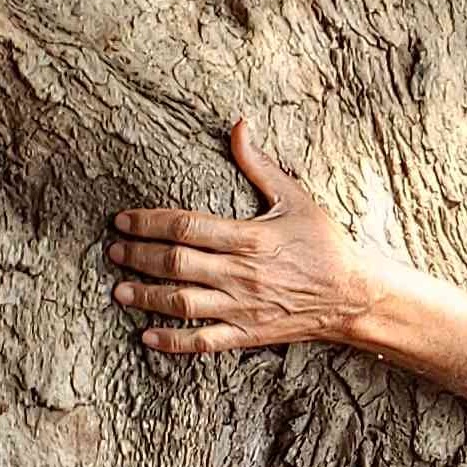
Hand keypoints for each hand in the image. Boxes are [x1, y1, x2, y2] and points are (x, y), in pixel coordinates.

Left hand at [108, 120, 374, 353]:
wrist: (353, 295)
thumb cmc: (325, 243)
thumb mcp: (295, 198)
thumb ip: (259, 164)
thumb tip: (238, 124)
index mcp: (249, 237)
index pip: (186, 227)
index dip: (149, 223)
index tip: (123, 220)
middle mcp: (241, 274)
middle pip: (176, 264)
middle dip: (138, 257)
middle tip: (113, 251)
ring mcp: (243, 307)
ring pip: (182, 304)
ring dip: (146, 297)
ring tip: (119, 290)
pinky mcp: (247, 334)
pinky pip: (203, 341)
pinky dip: (172, 341)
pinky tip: (146, 336)